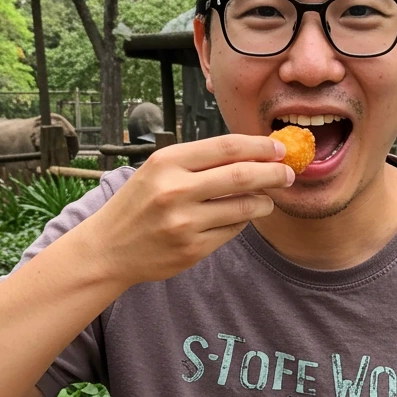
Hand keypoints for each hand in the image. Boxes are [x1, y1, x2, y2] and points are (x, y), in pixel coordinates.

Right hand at [88, 135, 293, 285]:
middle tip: (288, 174)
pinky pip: (232, 230)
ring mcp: (184, 223)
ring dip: (264, 201)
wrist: (108, 248)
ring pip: (243, 207)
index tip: (279, 149)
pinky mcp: (192, 249)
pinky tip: (239, 217)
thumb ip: (199, 161)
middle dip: (273, 173)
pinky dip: (242, 221)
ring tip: (267, 199)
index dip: (260, 146)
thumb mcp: (158, 170)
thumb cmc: (138, 203)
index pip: (227, 147)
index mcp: (167, 162)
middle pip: (242, 176)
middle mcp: (175, 190)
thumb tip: (252, 153)